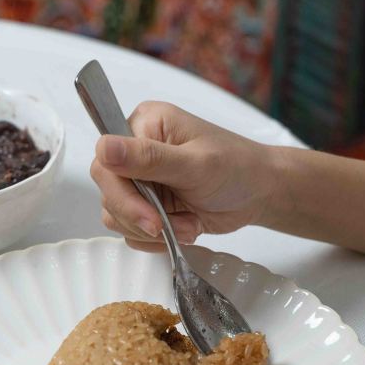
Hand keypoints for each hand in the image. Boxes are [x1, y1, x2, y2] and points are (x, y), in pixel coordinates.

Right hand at [90, 101, 278, 250]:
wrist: (259, 193)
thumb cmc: (237, 168)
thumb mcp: (195, 163)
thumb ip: (148, 158)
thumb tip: (104, 147)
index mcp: (144, 125)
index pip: (106, 161)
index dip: (122, 193)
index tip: (150, 216)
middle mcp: (136, 150)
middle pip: (109, 192)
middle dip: (140, 216)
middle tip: (167, 227)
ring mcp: (140, 180)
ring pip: (116, 215)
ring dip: (152, 230)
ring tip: (188, 224)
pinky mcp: (147, 205)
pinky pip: (131, 230)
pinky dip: (157, 239)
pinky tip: (185, 227)